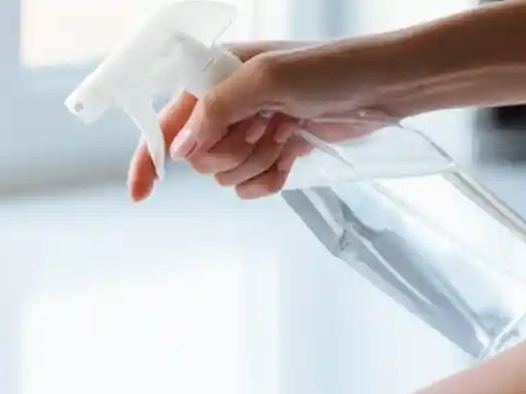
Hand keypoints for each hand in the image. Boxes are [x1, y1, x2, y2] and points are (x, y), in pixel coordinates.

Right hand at [128, 42, 377, 201]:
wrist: (385, 87)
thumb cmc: (331, 70)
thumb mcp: (268, 79)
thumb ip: (216, 110)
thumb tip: (180, 148)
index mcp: (214, 77)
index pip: (166, 122)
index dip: (150, 156)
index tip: (140, 192)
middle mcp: (226, 105)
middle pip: (198, 158)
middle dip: (231, 152)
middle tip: (265, 127)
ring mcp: (249, 131)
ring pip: (225, 175)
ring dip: (257, 162)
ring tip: (286, 133)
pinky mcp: (273, 152)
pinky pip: (251, 186)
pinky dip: (270, 178)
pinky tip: (292, 156)